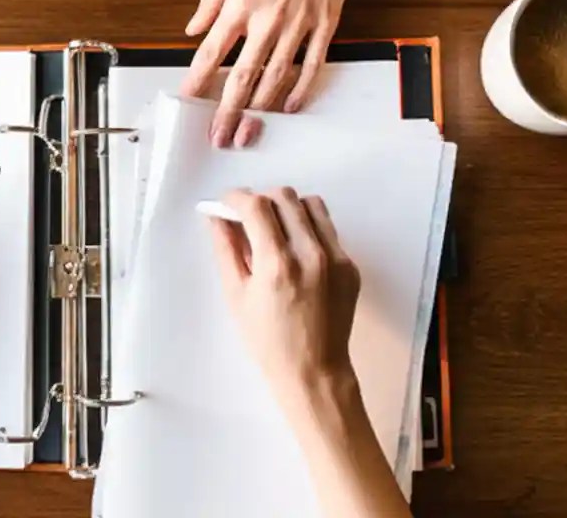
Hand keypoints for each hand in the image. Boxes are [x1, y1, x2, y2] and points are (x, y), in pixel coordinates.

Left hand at [182, 0, 372, 146]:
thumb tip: (193, 29)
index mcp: (242, 1)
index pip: (213, 51)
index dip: (197, 79)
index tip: (187, 100)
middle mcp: (268, 18)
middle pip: (243, 75)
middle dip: (228, 111)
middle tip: (219, 137)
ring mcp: (300, 24)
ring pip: (276, 77)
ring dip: (260, 108)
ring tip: (248, 130)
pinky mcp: (326, 23)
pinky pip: (312, 64)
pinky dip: (300, 89)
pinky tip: (288, 107)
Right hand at [209, 188, 360, 399]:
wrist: (313, 370)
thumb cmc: (270, 341)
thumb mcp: (236, 295)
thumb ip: (226, 249)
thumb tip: (216, 218)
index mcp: (278, 264)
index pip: (256, 206)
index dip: (235, 198)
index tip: (226, 203)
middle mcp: (311, 255)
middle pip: (284, 196)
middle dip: (260, 199)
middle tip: (247, 215)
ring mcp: (336, 259)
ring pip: (311, 205)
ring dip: (287, 207)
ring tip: (274, 229)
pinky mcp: (349, 265)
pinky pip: (328, 229)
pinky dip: (308, 228)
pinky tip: (295, 250)